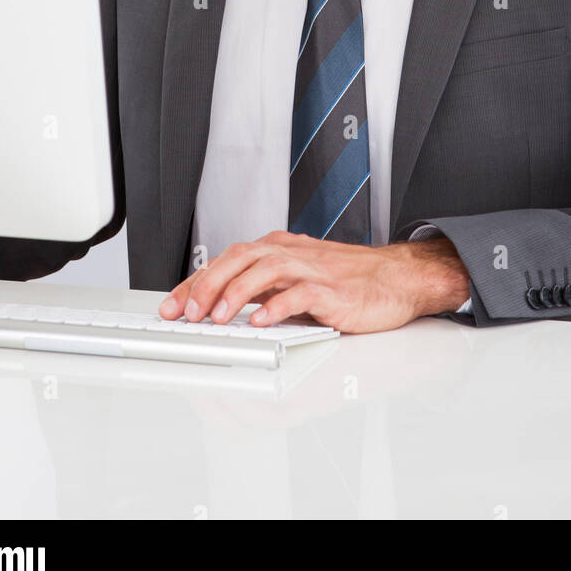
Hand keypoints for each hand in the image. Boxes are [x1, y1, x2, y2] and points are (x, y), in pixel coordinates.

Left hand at [158, 232, 470, 334]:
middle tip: (185, 312)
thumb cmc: (350, 280)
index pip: (228, 259)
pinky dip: (277, 306)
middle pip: (240, 258)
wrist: (398, 277)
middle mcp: (292, 254)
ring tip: (215, 317)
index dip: (196, 281)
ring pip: (265, 270)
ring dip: (235, 293)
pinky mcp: (333, 290)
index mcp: (280, 249)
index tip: (172, 304)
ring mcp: (313, 270)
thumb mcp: (298, 279)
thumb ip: (264, 289)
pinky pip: (301, 294)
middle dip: (207, 284)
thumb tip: (221, 307)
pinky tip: (261, 321)